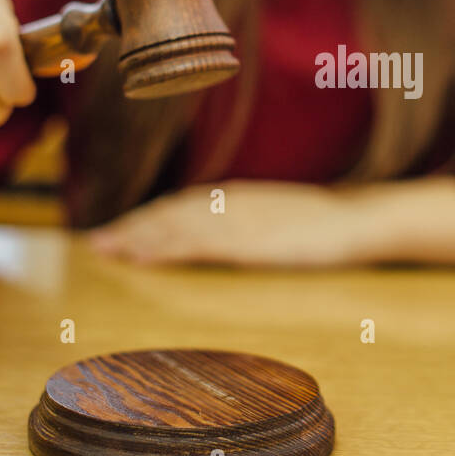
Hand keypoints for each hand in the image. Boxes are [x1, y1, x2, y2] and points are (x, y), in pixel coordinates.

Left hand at [86, 180, 364, 267]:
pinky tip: (143, 257)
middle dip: (131, 227)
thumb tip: (220, 235)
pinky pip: (198, 244)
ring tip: (107, 249)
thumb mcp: (280, 219)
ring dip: (138, 236)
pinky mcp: (250, 242)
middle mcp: (231, 204)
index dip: (145, 218)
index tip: (115, 231)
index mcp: (237, 198)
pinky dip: (166, 248)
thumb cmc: (324, 226)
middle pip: (169, 213)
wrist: (359, 222)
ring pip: (176, 226)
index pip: (180, 206)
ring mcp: (239, 222)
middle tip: (95, 243)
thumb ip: (248, 224)